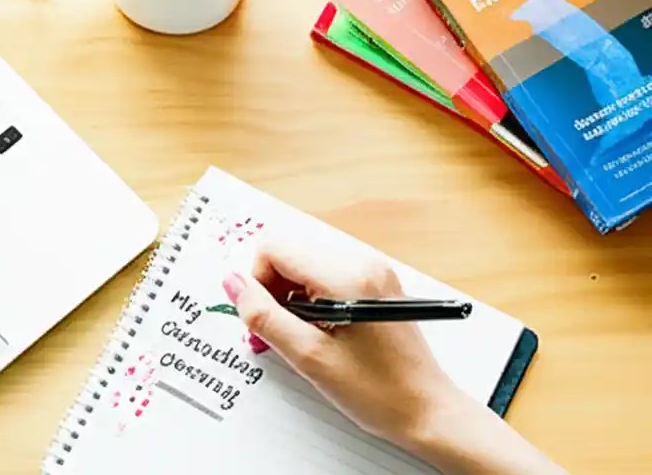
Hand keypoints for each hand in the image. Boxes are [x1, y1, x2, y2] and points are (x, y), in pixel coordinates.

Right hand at [222, 234, 457, 446]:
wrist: (427, 411)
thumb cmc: (378, 392)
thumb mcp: (309, 357)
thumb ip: (264, 316)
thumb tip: (232, 284)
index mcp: (347, 276)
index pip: (274, 248)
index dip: (257, 282)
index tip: (265, 319)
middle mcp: (362, 262)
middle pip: (288, 252)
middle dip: (272, 290)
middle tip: (280, 333)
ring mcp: (371, 271)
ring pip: (303, 263)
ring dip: (290, 297)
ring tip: (302, 336)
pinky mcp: (374, 283)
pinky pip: (324, 275)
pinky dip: (310, 299)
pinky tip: (320, 331)